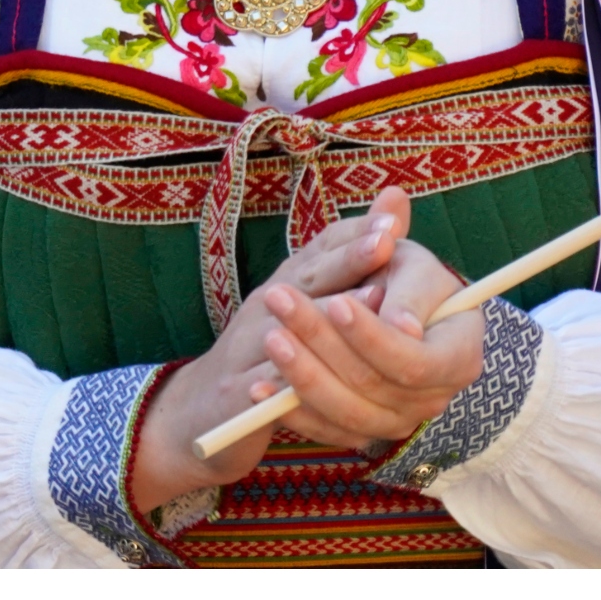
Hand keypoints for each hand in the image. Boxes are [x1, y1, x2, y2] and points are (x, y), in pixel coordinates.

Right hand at [128, 188, 421, 514]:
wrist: (202, 404)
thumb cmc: (269, 342)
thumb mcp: (310, 293)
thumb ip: (354, 252)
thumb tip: (397, 195)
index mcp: (290, 279)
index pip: (323, 244)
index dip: (357, 231)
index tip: (392, 222)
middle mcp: (267, 304)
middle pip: (309, 277)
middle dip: (348, 259)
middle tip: (386, 245)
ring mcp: (248, 346)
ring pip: (289, 329)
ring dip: (326, 315)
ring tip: (367, 301)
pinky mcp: (237, 391)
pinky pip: (267, 384)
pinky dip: (292, 379)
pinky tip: (319, 376)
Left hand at [265, 212, 487, 454]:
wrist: (393, 309)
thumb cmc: (407, 278)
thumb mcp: (415, 267)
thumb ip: (411, 288)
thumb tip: (402, 326)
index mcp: (459, 356)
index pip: (415, 360)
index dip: (372, 337)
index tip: (335, 301)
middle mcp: (435, 398)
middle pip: (372, 384)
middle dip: (322, 342)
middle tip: (279, 300)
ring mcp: (400, 422)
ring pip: (345, 410)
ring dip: (303, 375)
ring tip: (271, 337)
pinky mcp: (365, 434)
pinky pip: (326, 431)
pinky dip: (292, 409)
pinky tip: (260, 387)